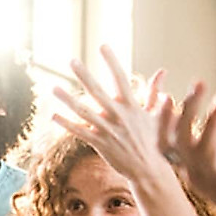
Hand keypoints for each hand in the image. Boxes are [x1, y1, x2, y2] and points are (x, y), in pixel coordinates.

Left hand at [52, 46, 171, 185]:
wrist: (150, 169)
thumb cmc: (155, 141)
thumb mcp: (157, 115)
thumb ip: (154, 92)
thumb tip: (162, 71)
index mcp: (132, 106)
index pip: (121, 78)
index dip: (112, 62)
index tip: (103, 46)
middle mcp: (119, 116)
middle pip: (98, 92)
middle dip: (84, 76)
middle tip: (71, 60)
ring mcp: (108, 130)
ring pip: (84, 112)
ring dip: (68, 100)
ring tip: (54, 88)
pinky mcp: (100, 144)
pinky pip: (80, 132)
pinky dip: (67, 124)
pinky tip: (53, 115)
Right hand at [159, 83, 215, 215]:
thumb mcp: (210, 166)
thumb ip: (197, 144)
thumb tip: (186, 119)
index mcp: (188, 168)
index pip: (165, 144)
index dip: (163, 123)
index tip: (166, 96)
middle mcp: (197, 174)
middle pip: (182, 141)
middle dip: (189, 111)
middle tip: (199, 82)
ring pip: (207, 151)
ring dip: (215, 122)